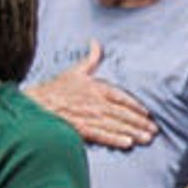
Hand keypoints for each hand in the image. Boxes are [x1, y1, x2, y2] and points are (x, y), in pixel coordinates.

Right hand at [28, 40, 155, 149]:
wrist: (32, 104)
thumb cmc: (55, 89)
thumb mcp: (75, 71)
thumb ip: (91, 58)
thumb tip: (96, 42)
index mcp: (96, 88)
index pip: (121, 97)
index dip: (136, 106)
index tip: (148, 114)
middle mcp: (94, 102)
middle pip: (122, 114)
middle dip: (140, 122)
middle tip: (155, 131)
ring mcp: (87, 116)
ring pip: (115, 125)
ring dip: (132, 132)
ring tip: (147, 139)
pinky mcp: (78, 129)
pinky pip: (100, 135)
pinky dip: (114, 139)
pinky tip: (127, 144)